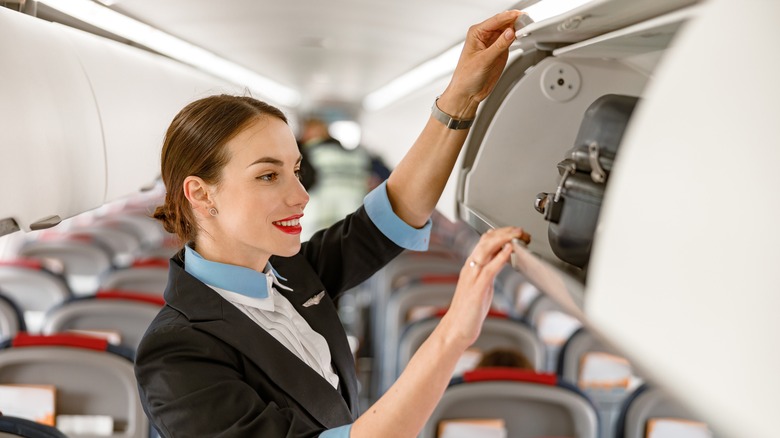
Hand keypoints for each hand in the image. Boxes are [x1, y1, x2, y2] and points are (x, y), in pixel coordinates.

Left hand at [438, 10, 523, 116]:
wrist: (468, 93)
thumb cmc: (466, 77)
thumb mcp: (483, 60)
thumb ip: (498, 46)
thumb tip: (510, 32)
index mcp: (476, 33)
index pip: (496, 20)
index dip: (509, 16)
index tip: (520, 15)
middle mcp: (485, 36)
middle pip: (504, 23)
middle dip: (515, 20)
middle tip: (527, 20)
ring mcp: (493, 43)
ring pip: (509, 30)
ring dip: (518, 28)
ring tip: (527, 26)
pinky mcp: (500, 51)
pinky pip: (511, 40)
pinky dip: (518, 37)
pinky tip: (523, 35)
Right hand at [439, 226, 530, 347]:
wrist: (456, 328)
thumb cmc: (468, 311)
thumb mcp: (482, 286)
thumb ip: (490, 272)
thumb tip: (502, 260)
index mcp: (471, 266)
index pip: (484, 241)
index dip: (501, 233)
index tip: (515, 232)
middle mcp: (470, 268)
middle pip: (486, 241)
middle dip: (505, 232)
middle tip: (520, 230)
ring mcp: (472, 277)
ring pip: (486, 249)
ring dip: (504, 239)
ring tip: (518, 235)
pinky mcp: (477, 288)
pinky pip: (489, 268)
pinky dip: (500, 257)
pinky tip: (509, 250)